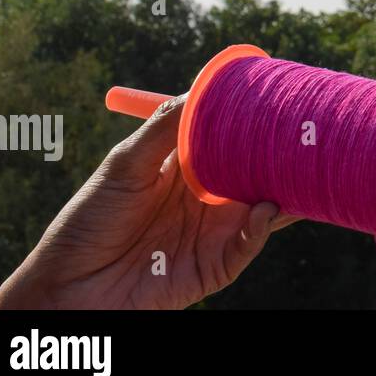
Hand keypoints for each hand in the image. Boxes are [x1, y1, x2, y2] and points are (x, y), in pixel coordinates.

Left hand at [0, 95, 295, 309]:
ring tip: (304, 168)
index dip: (256, 121)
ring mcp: (216, 230)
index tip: (281, 97)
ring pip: (266, 205)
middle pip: (258, 170)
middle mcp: (210, 197)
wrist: (67, 287)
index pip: (232, 140)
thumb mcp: (123, 165)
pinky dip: (262, 226)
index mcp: (189, 168)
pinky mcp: (217, 264)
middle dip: (283, 153)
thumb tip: (202, 89)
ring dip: (287, 188)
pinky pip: (250, 243)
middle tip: (308, 131)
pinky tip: (266, 208)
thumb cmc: (88, 221)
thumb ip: (164, 130)